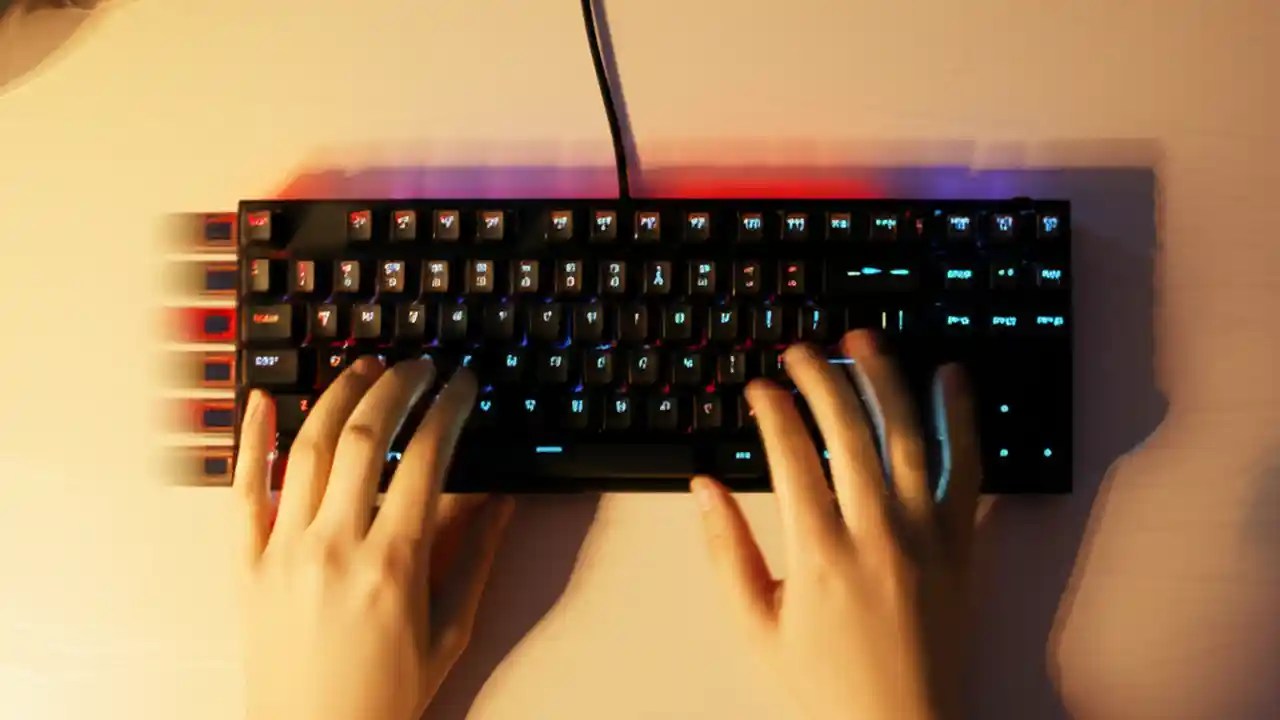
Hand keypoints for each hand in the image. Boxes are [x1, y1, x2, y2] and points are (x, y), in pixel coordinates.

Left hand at [232, 356, 512, 719]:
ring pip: (308, 447)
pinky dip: (250, 438)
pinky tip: (261, 399)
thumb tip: (499, 497)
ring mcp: (284, 551)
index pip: (427, 457)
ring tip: (364, 367)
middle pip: (365, 435)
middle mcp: (335, 546)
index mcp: (393, 564)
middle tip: (419, 365)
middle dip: (398, 385)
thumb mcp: (451, 630)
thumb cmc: (385, 694)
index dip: (449, 408)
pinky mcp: (246, 565)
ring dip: (338, 395)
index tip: (462, 385)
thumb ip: (476, 557)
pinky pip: (243, 489)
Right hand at [692, 330, 980, 719]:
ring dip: (885, 379)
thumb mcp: (755, 628)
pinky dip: (963, 418)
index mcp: (820, 554)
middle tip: (801, 351)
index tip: (759, 388)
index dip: (771, 412)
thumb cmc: (827, 691)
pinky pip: (968, 467)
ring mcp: (927, 536)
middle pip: (848, 431)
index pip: (792, 456)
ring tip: (863, 341)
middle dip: (820, 379)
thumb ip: (726, 553)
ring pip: (908, 436)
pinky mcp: (961, 545)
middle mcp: (878, 534)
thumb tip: (705, 490)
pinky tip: (953, 379)